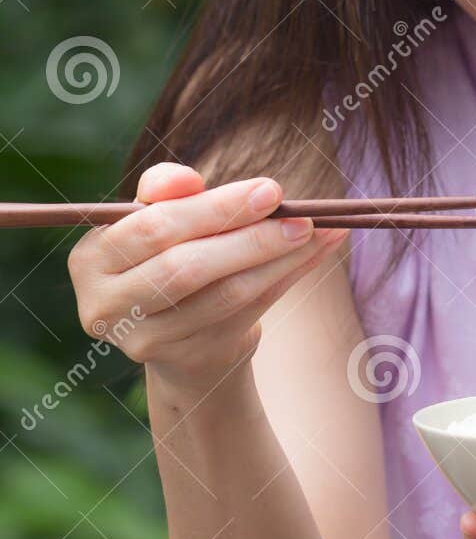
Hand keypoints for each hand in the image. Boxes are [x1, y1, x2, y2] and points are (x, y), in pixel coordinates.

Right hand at [67, 161, 346, 391]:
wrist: (176, 328)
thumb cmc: (166, 252)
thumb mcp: (157, 217)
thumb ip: (165, 190)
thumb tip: (186, 179)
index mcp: (91, 260)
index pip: (153, 228)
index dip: (213, 209)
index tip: (269, 190)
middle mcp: (108, 307)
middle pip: (187, 269)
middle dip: (251, 239)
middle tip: (302, 217)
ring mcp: (147, 342)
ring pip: (225, 295)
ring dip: (280, 261)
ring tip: (322, 232)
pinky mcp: (190, 359)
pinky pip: (249, 313)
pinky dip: (287, 279)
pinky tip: (317, 253)